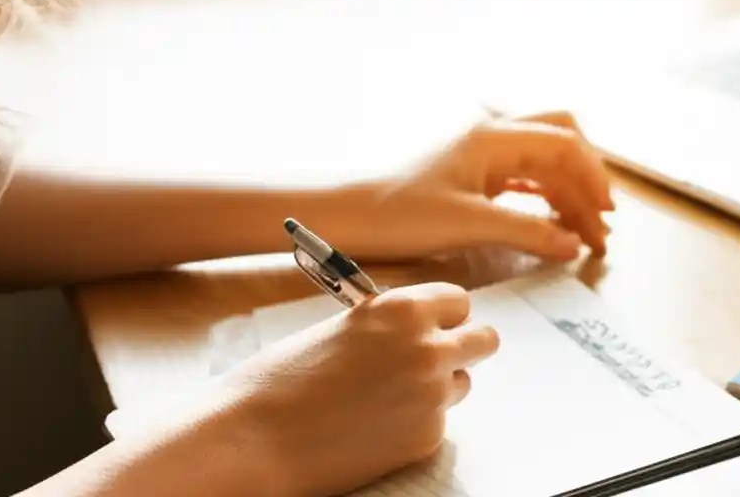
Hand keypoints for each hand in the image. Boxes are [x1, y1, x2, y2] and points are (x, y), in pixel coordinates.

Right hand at [213, 283, 497, 496]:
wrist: (254, 438)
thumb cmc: (283, 378)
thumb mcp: (343, 328)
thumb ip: (387, 324)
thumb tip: (418, 328)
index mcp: (403, 310)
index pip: (458, 301)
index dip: (443, 314)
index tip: (434, 323)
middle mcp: (428, 349)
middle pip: (484, 340)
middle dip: (464, 346)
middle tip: (437, 356)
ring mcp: (432, 396)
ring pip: (462, 383)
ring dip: (439, 386)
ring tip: (387, 396)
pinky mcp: (426, 438)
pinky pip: (437, 422)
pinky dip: (414, 424)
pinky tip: (373, 426)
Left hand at [326, 112, 615, 261]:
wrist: (344, 214)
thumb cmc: (398, 213)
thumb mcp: (469, 224)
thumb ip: (527, 231)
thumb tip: (573, 244)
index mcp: (492, 135)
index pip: (564, 143)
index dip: (594, 178)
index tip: (606, 216)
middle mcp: (489, 132)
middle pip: (560, 138)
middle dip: (587, 176)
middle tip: (601, 219)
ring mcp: (479, 150)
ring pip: (541, 158)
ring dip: (566, 190)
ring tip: (582, 232)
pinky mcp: (469, 170)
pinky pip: (521, 174)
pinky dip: (543, 195)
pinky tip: (551, 221)